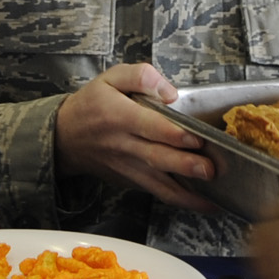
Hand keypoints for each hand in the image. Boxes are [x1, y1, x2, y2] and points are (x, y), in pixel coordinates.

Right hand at [53, 63, 216, 211]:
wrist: (65, 137)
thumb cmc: (92, 105)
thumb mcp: (110, 78)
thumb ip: (140, 76)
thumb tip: (169, 92)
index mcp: (120, 116)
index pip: (148, 127)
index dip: (172, 134)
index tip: (196, 138)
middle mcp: (125, 145)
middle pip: (157, 158)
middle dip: (184, 166)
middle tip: (209, 170)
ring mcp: (129, 167)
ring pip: (159, 184)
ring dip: (187, 194)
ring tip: (213, 198)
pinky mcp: (131, 181)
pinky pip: (156, 192)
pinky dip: (179, 200)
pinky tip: (201, 202)